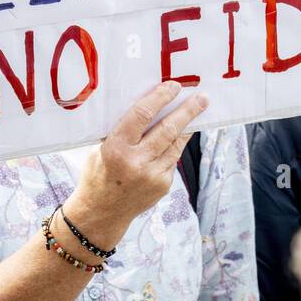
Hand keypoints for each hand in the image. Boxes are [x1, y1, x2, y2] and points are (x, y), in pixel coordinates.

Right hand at [61, 81, 208, 249]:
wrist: (101, 213)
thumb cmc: (99, 174)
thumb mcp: (100, 148)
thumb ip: (121, 130)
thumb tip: (148, 106)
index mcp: (116, 148)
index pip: (142, 115)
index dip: (160, 98)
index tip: (174, 86)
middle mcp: (136, 161)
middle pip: (168, 129)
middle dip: (188, 111)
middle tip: (202, 98)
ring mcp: (153, 175)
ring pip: (176, 143)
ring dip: (188, 126)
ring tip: (199, 110)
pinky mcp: (163, 185)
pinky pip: (173, 158)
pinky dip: (176, 146)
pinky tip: (180, 135)